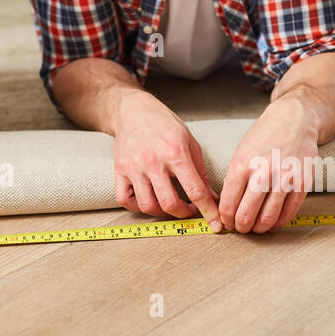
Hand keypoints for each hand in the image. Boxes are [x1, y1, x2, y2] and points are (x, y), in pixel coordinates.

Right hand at [112, 94, 222, 231]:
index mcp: (175, 153)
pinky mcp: (119, 170)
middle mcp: (153, 162)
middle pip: (169, 204)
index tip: (215, 224)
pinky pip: (124, 200)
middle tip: (190, 210)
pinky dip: (136, 207)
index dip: (208, 211)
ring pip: (147, 206)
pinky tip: (148, 200)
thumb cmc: (164, 124)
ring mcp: (134, 167)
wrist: (133, 110)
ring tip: (170, 205)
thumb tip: (211, 197)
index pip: (195, 191)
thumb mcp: (190, 142)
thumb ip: (200, 171)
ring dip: (162, 213)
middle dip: (185, 214)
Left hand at [218, 102, 318, 233]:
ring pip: (268, 218)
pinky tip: (273, 221)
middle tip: (241, 228)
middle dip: (241, 227)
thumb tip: (228, 205)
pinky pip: (289, 212)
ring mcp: (284, 179)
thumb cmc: (264, 136)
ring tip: (256, 227)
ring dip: (260, 228)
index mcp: (242, 165)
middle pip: (246, 215)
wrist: (293, 120)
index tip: (227, 222)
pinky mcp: (301, 183)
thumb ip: (234, 178)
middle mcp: (263, 172)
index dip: (226, 219)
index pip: (228, 204)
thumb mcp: (240, 152)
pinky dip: (279, 222)